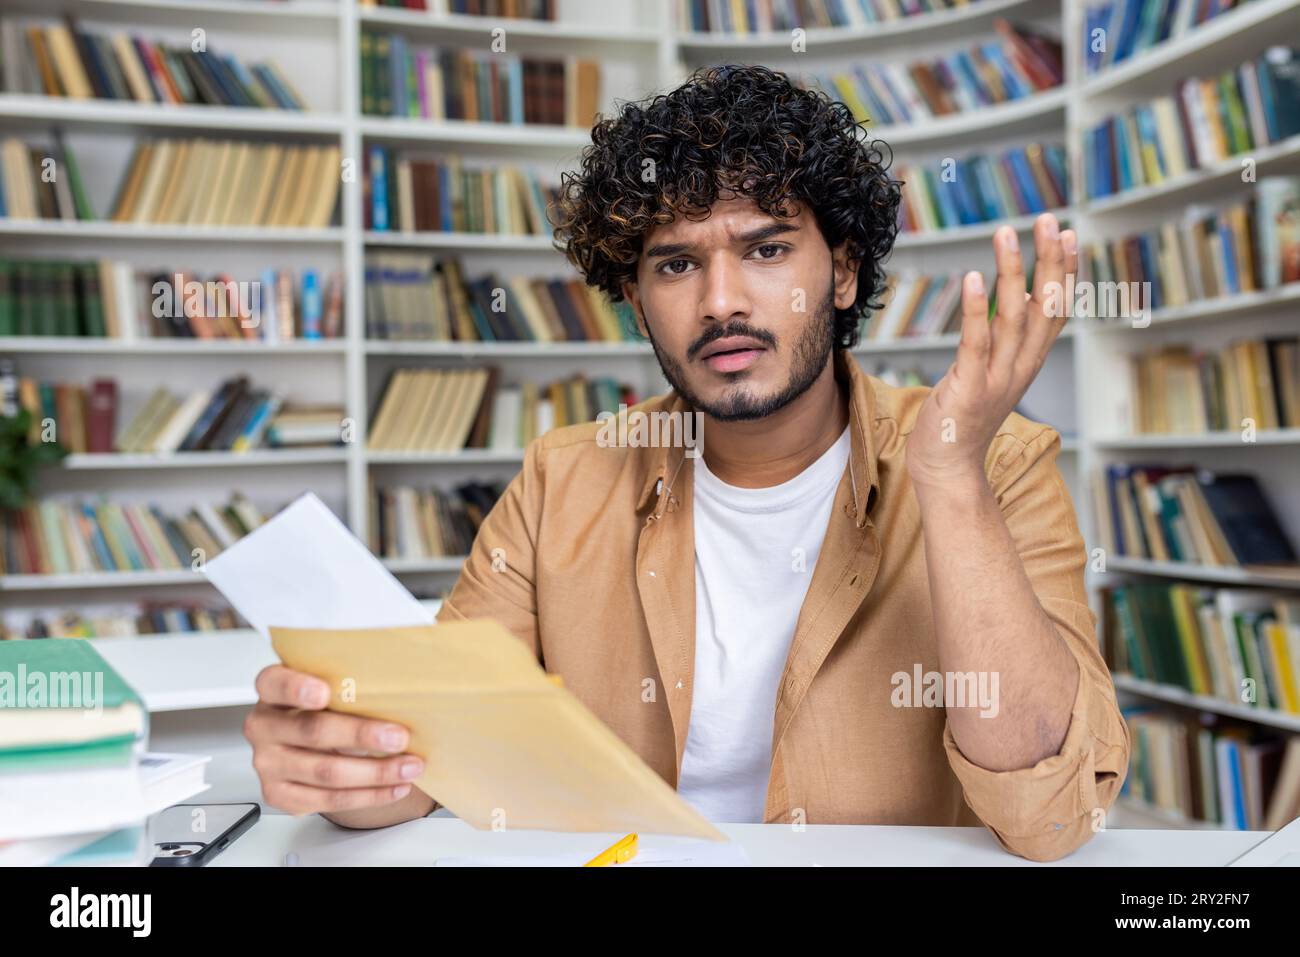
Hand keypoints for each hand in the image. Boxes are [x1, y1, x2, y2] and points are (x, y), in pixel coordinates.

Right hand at [243, 664, 424, 814]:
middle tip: (399, 737)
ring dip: (375, 772)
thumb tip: (401, 686)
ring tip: (409, 766)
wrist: (308, 740)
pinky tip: (393, 787)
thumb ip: (349, 684)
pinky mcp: (280, 794)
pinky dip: (368, 795)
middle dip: (361, 735)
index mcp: (272, 689)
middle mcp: (264, 726)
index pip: (276, 683)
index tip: (324, 692)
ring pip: (326, 772)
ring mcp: (269, 763)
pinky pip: (328, 800)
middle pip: (313, 731)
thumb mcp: (330, 684)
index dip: (298, 688)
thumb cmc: (325, 705)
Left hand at [905, 212, 1076, 492]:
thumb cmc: (963, 416)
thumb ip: (1008, 336)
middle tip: (1049, 220)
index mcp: (1029, 362)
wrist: (947, 467)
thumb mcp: (993, 370)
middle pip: (1044, 307)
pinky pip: (976, 343)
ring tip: (1006, 234)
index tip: (1068, 234)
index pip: (1057, 309)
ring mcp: (998, 379)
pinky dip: (977, 310)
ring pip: (1014, 318)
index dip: (1065, 272)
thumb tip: (1020, 292)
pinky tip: (974, 278)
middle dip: (1049, 261)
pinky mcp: (970, 389)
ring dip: (1012, 273)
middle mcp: (1021, 367)